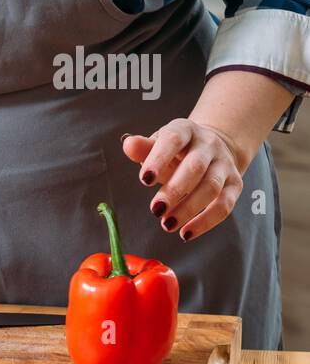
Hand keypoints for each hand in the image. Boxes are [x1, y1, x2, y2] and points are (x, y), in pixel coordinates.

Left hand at [122, 118, 247, 241]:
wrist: (211, 149)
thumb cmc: (175, 151)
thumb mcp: (158, 145)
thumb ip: (144, 148)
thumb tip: (128, 144)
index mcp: (186, 130)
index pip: (173, 140)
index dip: (159, 159)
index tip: (144, 180)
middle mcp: (209, 145)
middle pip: (195, 167)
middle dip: (175, 190)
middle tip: (156, 209)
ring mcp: (224, 164)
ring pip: (211, 187)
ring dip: (189, 208)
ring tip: (167, 224)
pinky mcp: (234, 184)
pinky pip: (225, 204)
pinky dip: (206, 221)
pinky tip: (186, 233)